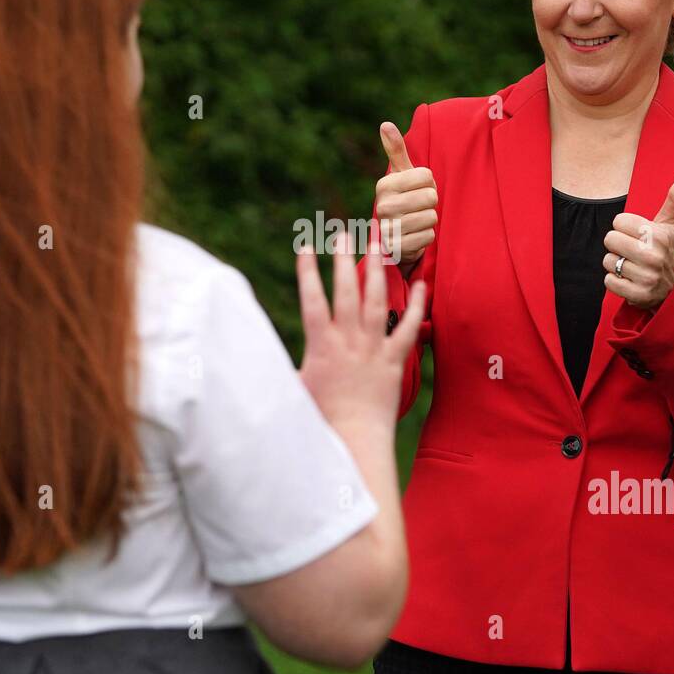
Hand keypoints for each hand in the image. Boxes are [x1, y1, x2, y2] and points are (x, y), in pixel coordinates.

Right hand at [297, 227, 425, 433]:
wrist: (354, 440)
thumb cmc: (319, 420)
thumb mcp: (292, 389)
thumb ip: (277, 368)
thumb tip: (251, 358)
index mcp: (322, 346)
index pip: (312, 300)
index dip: (307, 271)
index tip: (304, 246)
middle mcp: (349, 341)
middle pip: (347, 291)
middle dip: (343, 259)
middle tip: (342, 233)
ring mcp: (374, 349)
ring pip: (377, 301)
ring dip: (377, 270)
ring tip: (378, 243)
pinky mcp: (394, 361)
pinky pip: (408, 328)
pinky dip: (417, 305)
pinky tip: (422, 284)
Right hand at [374, 121, 437, 276]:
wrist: (395, 238)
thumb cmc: (403, 200)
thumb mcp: (401, 175)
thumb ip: (396, 151)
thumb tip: (385, 123)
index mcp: (385, 185)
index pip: (427, 175)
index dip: (429, 183)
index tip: (418, 189)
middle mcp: (383, 205)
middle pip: (430, 196)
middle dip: (431, 202)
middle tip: (419, 207)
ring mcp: (389, 228)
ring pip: (431, 217)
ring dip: (430, 220)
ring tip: (417, 221)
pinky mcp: (397, 247)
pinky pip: (428, 236)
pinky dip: (427, 237)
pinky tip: (416, 236)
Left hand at [602, 172, 673, 310]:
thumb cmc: (667, 249)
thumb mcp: (671, 224)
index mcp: (659, 235)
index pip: (619, 221)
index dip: (624, 227)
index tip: (638, 234)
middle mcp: (653, 256)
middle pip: (610, 239)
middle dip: (617, 244)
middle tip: (632, 250)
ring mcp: (646, 277)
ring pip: (608, 261)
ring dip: (616, 263)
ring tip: (632, 265)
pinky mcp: (637, 295)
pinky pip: (608, 281)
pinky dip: (614, 280)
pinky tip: (629, 279)